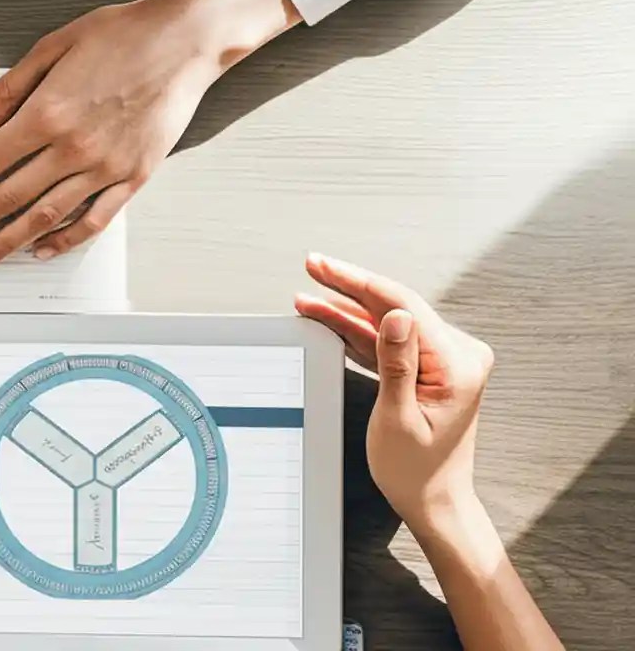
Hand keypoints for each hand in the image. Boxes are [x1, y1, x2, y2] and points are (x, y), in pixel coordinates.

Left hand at [0, 0, 297, 268]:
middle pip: (7, 197)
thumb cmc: (122, 34)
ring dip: (6, 243)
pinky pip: (94, 219)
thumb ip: (12, 87)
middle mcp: (72, 148)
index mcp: (47, 113)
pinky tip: (41, 251)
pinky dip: (65, 239)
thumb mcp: (55, 44)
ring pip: (45, 217)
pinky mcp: (134, 177)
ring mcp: (105, 167)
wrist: (184, 39)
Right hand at [295, 254, 495, 530]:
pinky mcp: (430, 367)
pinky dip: (358, 331)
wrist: (434, 500)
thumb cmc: (417, 471)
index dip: (358, 282)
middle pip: (394, 305)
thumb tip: (395, 316)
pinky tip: (329, 318)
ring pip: (387, 320)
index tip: (325, 267)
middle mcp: (458, 354)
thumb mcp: (398, 418)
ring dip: (347, 309)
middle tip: (312, 266)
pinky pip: (389, 341)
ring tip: (309, 297)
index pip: (402, 306)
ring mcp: (445, 359)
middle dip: (348, 286)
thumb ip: (396, 363)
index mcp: (458, 364)